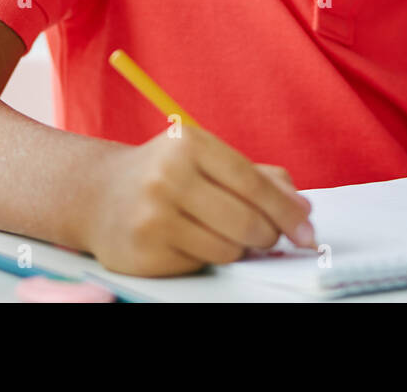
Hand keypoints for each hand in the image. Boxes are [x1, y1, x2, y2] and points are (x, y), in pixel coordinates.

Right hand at [84, 124, 315, 276]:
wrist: (98, 194)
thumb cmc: (164, 175)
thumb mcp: (207, 159)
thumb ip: (258, 178)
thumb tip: (303, 209)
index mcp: (189, 142)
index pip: (254, 184)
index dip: (288, 212)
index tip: (308, 232)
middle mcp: (167, 175)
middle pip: (247, 222)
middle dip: (268, 236)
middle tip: (266, 237)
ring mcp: (153, 214)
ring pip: (228, 248)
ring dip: (237, 248)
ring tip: (220, 232)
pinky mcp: (144, 250)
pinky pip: (202, 264)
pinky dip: (208, 257)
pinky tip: (190, 241)